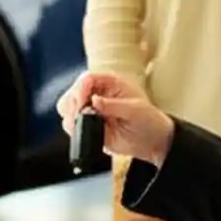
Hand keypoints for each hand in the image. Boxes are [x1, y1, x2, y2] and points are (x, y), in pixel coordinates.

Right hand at [56, 72, 174, 164]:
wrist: (152, 141)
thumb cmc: (149, 120)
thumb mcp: (135, 110)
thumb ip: (113, 105)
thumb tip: (94, 100)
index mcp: (109, 83)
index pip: (86, 79)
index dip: (80, 90)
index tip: (82, 103)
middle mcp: (97, 94)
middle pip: (72, 92)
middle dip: (72, 104)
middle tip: (80, 116)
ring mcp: (91, 110)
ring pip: (67, 108)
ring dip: (70, 116)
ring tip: (82, 124)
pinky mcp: (88, 125)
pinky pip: (71, 125)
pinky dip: (73, 128)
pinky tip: (84, 132)